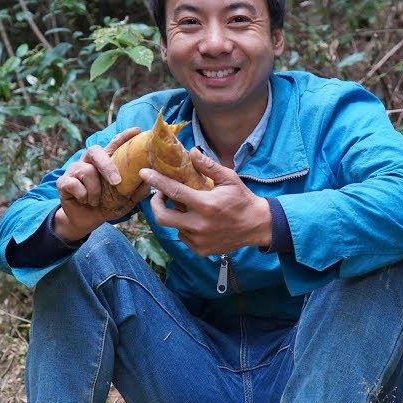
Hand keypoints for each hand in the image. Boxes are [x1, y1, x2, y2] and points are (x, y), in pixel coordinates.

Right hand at [54, 127, 150, 241]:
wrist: (85, 221)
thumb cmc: (105, 207)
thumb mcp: (124, 202)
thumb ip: (136, 192)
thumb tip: (149, 184)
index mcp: (104, 163)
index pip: (114, 145)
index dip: (124, 136)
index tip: (137, 130)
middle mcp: (89, 162)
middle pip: (95, 151)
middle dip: (107, 166)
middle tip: (116, 182)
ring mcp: (74, 170)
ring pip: (87, 171)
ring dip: (94, 191)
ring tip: (95, 201)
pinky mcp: (63, 181)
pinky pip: (74, 184)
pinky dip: (82, 196)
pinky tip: (83, 201)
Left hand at [141, 149, 271, 255]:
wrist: (257, 226)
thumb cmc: (243, 199)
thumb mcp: (229, 179)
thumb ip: (208, 166)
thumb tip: (192, 152)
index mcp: (207, 205)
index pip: (174, 192)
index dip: (157, 181)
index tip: (144, 173)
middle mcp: (200, 225)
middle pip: (163, 217)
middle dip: (155, 204)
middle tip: (160, 195)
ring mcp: (199, 240)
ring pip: (174, 227)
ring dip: (175, 215)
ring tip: (187, 207)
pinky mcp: (201, 250)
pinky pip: (184, 237)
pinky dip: (185, 227)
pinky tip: (197, 221)